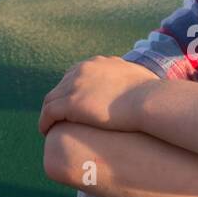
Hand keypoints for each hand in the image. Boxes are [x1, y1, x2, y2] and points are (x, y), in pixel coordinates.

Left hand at [38, 56, 154, 135]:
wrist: (148, 100)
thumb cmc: (152, 94)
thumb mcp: (142, 79)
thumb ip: (137, 80)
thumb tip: (149, 86)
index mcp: (98, 63)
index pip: (75, 74)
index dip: (71, 90)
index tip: (73, 105)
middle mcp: (82, 70)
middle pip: (61, 86)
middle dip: (58, 101)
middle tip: (59, 118)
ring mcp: (75, 85)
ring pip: (51, 100)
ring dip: (48, 113)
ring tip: (50, 128)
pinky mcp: (70, 103)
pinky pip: (49, 113)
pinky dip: (45, 123)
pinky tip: (46, 132)